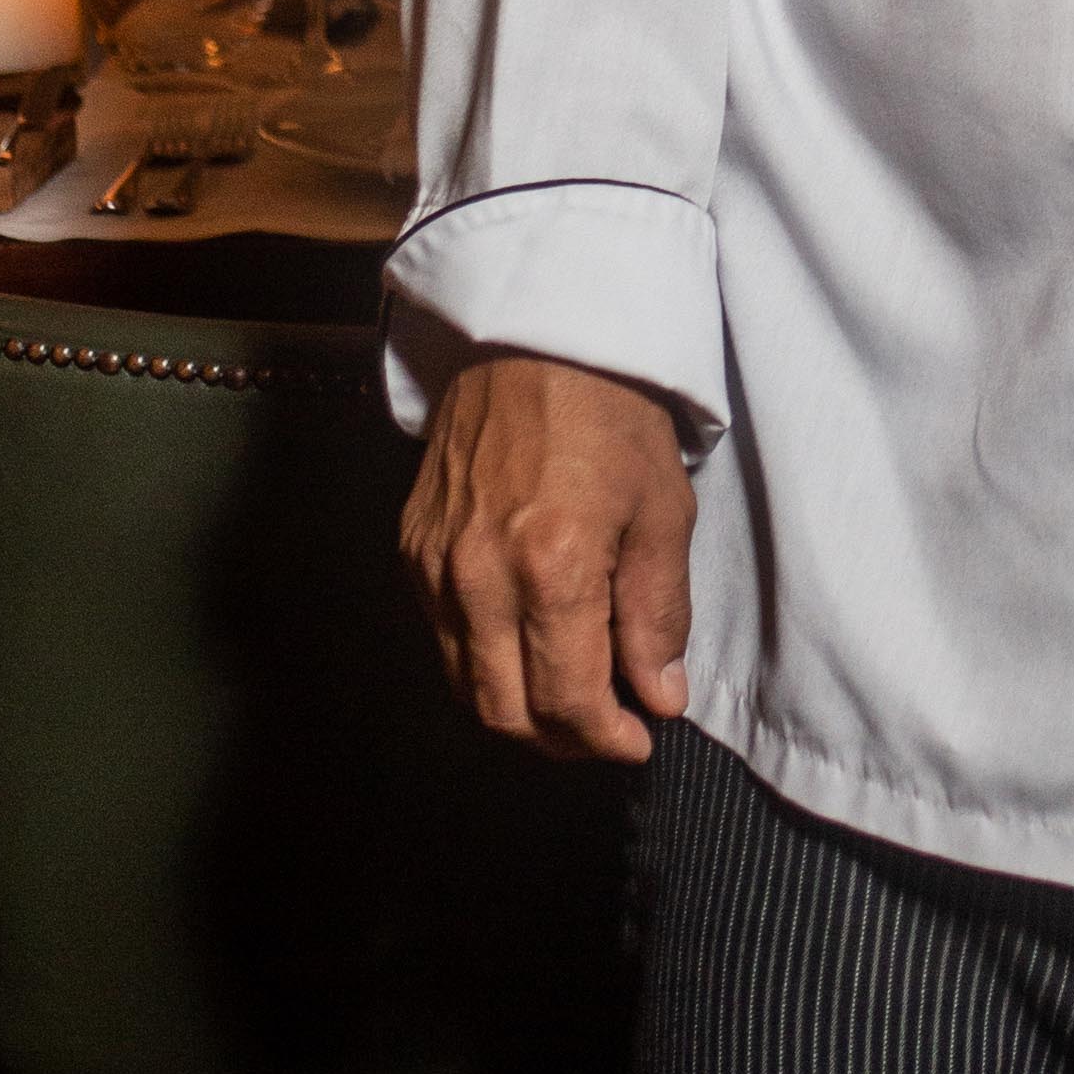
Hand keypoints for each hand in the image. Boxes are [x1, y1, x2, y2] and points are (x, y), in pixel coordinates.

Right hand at [400, 347, 695, 764]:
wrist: (533, 334)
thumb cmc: (612, 411)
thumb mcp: (662, 508)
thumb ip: (658, 612)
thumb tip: (659, 696)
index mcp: (550, 566)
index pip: (567, 701)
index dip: (604, 738)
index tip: (638, 739)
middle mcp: (477, 577)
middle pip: (504, 712)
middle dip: (561, 740)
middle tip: (606, 730)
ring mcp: (433, 565)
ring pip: (464, 686)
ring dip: (519, 710)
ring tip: (572, 698)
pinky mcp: (410, 549)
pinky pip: (442, 638)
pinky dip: (484, 663)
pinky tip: (527, 645)